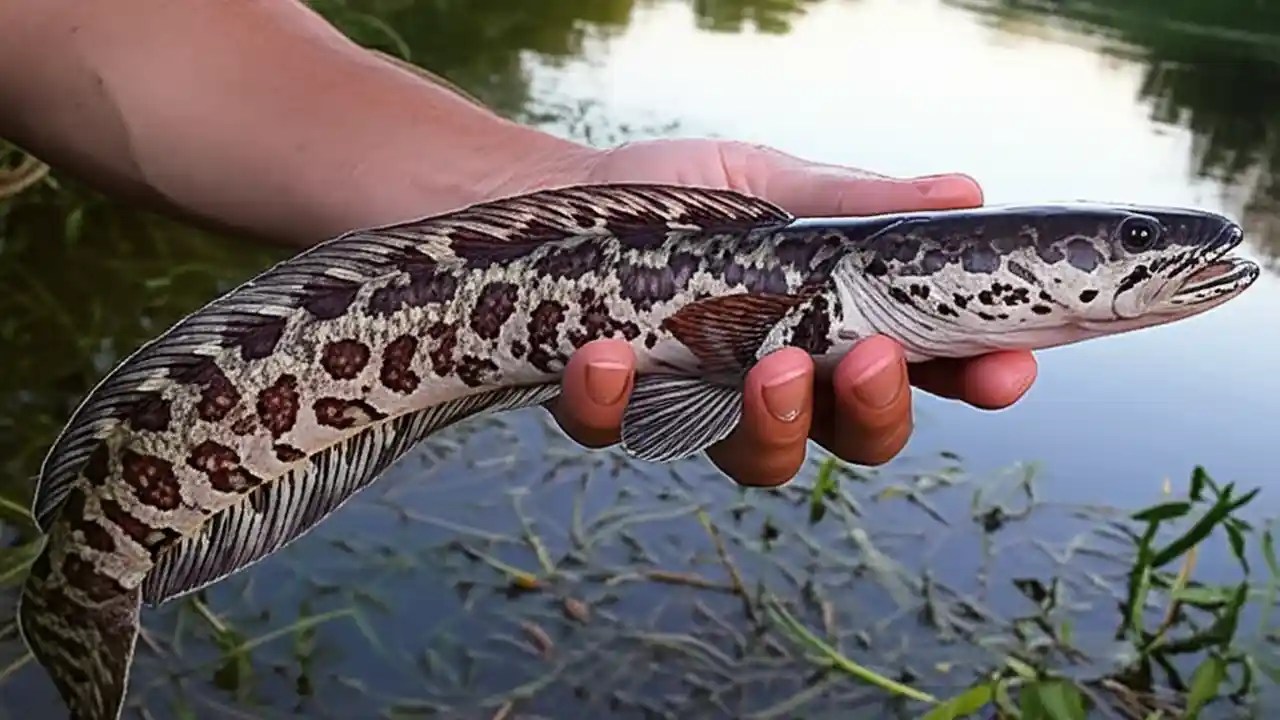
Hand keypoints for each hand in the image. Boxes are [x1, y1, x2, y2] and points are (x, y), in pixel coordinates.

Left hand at [540, 139, 1037, 484]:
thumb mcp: (769, 187)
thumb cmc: (679, 203)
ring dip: (774, 421)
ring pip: (760, 457)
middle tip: (871, 360)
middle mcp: (784, 387)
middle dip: (878, 408)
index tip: (1007, 368)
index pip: (932, 368)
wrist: (557, 204)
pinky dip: (615, 399)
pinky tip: (605, 354)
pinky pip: (622, 429)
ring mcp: (701, 409)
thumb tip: (962, 191)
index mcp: (837, 330)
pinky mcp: (614, 414)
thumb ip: (851, 206)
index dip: (978, 377)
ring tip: (769, 366)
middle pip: (860, 435)